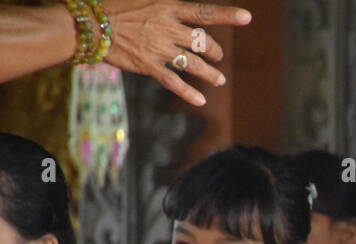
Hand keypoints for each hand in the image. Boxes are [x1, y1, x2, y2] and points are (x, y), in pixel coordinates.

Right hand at [102, 0, 251, 107]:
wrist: (89, 24)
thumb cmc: (112, 5)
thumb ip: (162, 4)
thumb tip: (177, 6)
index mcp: (167, 7)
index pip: (204, 12)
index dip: (227, 15)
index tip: (247, 18)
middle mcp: (167, 28)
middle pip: (202, 42)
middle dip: (214, 50)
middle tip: (218, 56)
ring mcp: (159, 48)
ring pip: (194, 63)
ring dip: (210, 73)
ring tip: (219, 80)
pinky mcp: (149, 65)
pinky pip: (174, 82)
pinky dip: (189, 93)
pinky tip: (201, 101)